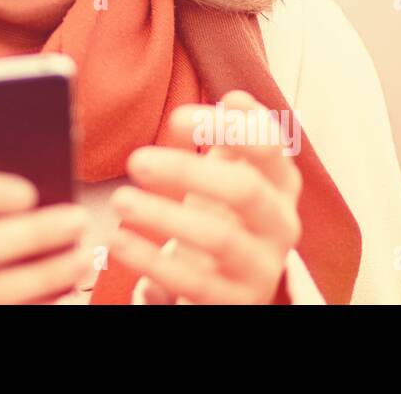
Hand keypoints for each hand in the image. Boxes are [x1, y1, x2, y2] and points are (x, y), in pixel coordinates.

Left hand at [108, 90, 301, 303]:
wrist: (231, 282)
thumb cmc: (225, 212)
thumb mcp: (228, 170)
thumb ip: (227, 134)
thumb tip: (236, 98)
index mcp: (281, 184)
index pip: (269, 147)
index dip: (229, 128)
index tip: (176, 117)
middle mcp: (281, 224)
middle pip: (245, 189)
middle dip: (188, 171)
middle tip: (136, 161)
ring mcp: (264, 267)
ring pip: (221, 238)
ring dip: (164, 216)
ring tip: (120, 200)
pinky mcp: (239, 301)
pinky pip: (195, 282)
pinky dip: (152, 261)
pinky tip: (118, 241)